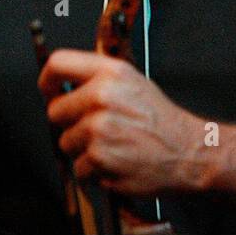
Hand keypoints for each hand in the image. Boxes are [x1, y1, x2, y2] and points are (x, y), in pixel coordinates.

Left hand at [38, 49, 206, 196]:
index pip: (58, 63)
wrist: (188, 151)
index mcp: (110, 72)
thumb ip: (98, 78)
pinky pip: (79, 168)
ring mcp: (99, 128)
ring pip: (66, 142)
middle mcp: (102, 96)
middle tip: (94, 128)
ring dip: (84, 150)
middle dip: (69, 123)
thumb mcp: (132, 82)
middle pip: (55, 110)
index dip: (48, 80)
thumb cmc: (160, 120)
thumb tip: (62, 83)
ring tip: (112, 145)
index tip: (50, 91)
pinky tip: (117, 161)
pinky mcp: (99, 157)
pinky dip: (95, 171)